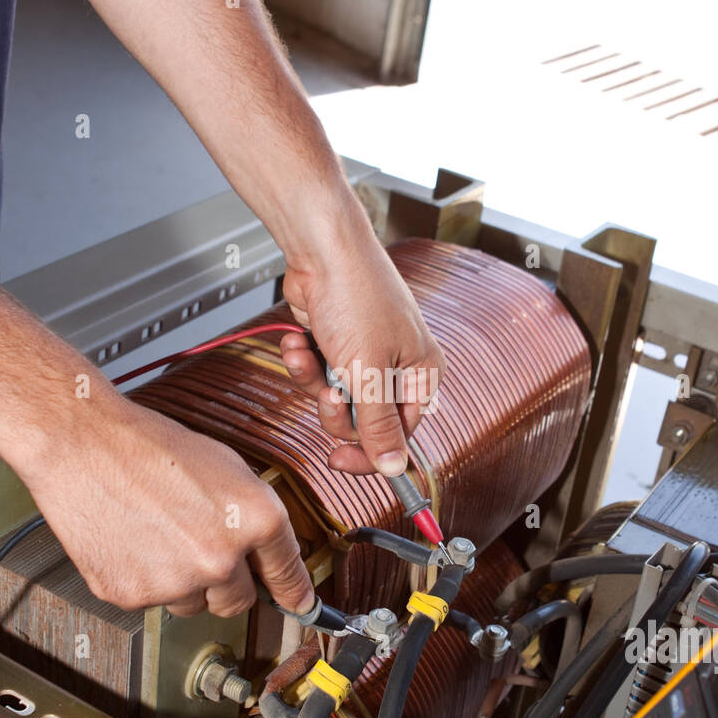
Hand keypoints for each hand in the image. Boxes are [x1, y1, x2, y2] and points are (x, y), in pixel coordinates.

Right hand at [24, 393, 313, 617]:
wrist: (83, 445)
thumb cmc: (150, 447)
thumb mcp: (226, 467)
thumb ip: (253, 516)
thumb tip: (268, 554)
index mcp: (255, 520)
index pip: (287, 575)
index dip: (295, 594)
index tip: (300, 607)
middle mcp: (220, 558)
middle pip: (237, 602)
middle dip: (225, 583)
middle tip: (197, 548)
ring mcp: (175, 582)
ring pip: (191, 604)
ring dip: (182, 582)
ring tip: (157, 534)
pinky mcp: (132, 595)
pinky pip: (150, 602)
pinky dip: (142, 579)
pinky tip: (132, 542)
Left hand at [280, 228, 444, 475]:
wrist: (322, 249)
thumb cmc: (357, 296)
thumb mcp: (367, 373)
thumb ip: (378, 425)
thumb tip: (395, 468)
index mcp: (420, 376)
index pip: (400, 436)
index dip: (369, 453)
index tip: (339, 461)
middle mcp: (397, 368)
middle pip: (364, 422)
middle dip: (335, 410)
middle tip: (327, 393)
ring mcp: (365, 355)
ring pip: (335, 400)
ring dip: (313, 381)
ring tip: (305, 354)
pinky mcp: (337, 345)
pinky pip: (318, 374)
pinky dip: (303, 361)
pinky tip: (297, 341)